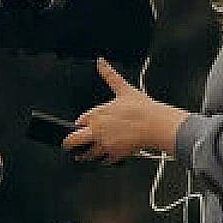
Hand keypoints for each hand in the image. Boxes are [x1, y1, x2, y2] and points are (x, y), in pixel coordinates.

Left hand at [61, 58, 187, 164]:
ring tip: (81, 156)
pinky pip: (104, 160)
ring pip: (88, 153)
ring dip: (84, 155)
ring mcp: (105, 143)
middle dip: (69, 143)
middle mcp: (97, 130)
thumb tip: (100, 62)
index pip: (80, 120)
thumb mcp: (123, 88)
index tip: (79, 125)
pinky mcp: (115, 154)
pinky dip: (103, 160)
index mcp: (97, 114)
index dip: (80, 123)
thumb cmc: (142, 108)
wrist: (155, 124)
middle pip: (75, 140)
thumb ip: (109, 75)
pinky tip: (103, 160)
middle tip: (67, 146)